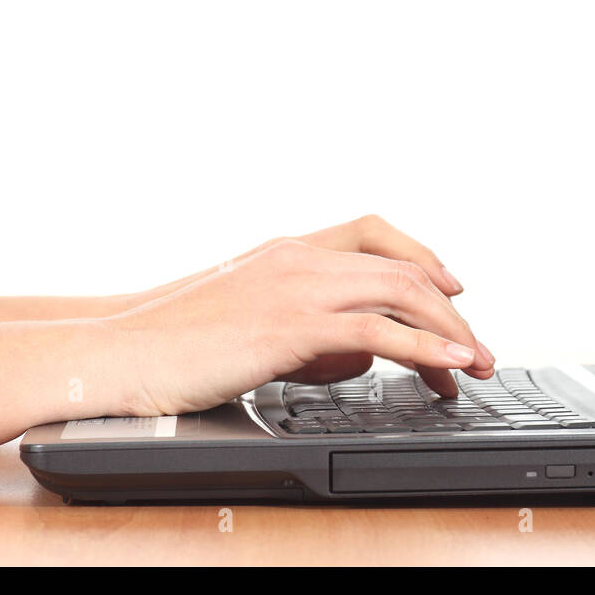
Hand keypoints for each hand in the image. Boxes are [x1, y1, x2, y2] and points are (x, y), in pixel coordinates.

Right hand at [107, 236, 492, 415]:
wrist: (118, 349)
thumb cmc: (174, 341)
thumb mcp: (251, 323)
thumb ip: (310, 330)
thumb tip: (362, 352)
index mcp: (287, 250)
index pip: (372, 231)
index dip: (421, 255)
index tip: (451, 288)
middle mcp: (297, 258)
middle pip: (400, 267)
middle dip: (449, 309)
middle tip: (475, 347)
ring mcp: (294, 287)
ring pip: (399, 291)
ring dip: (449, 330)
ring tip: (475, 364)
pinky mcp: (289, 326)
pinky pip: (377, 329)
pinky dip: (425, 346)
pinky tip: (447, 364)